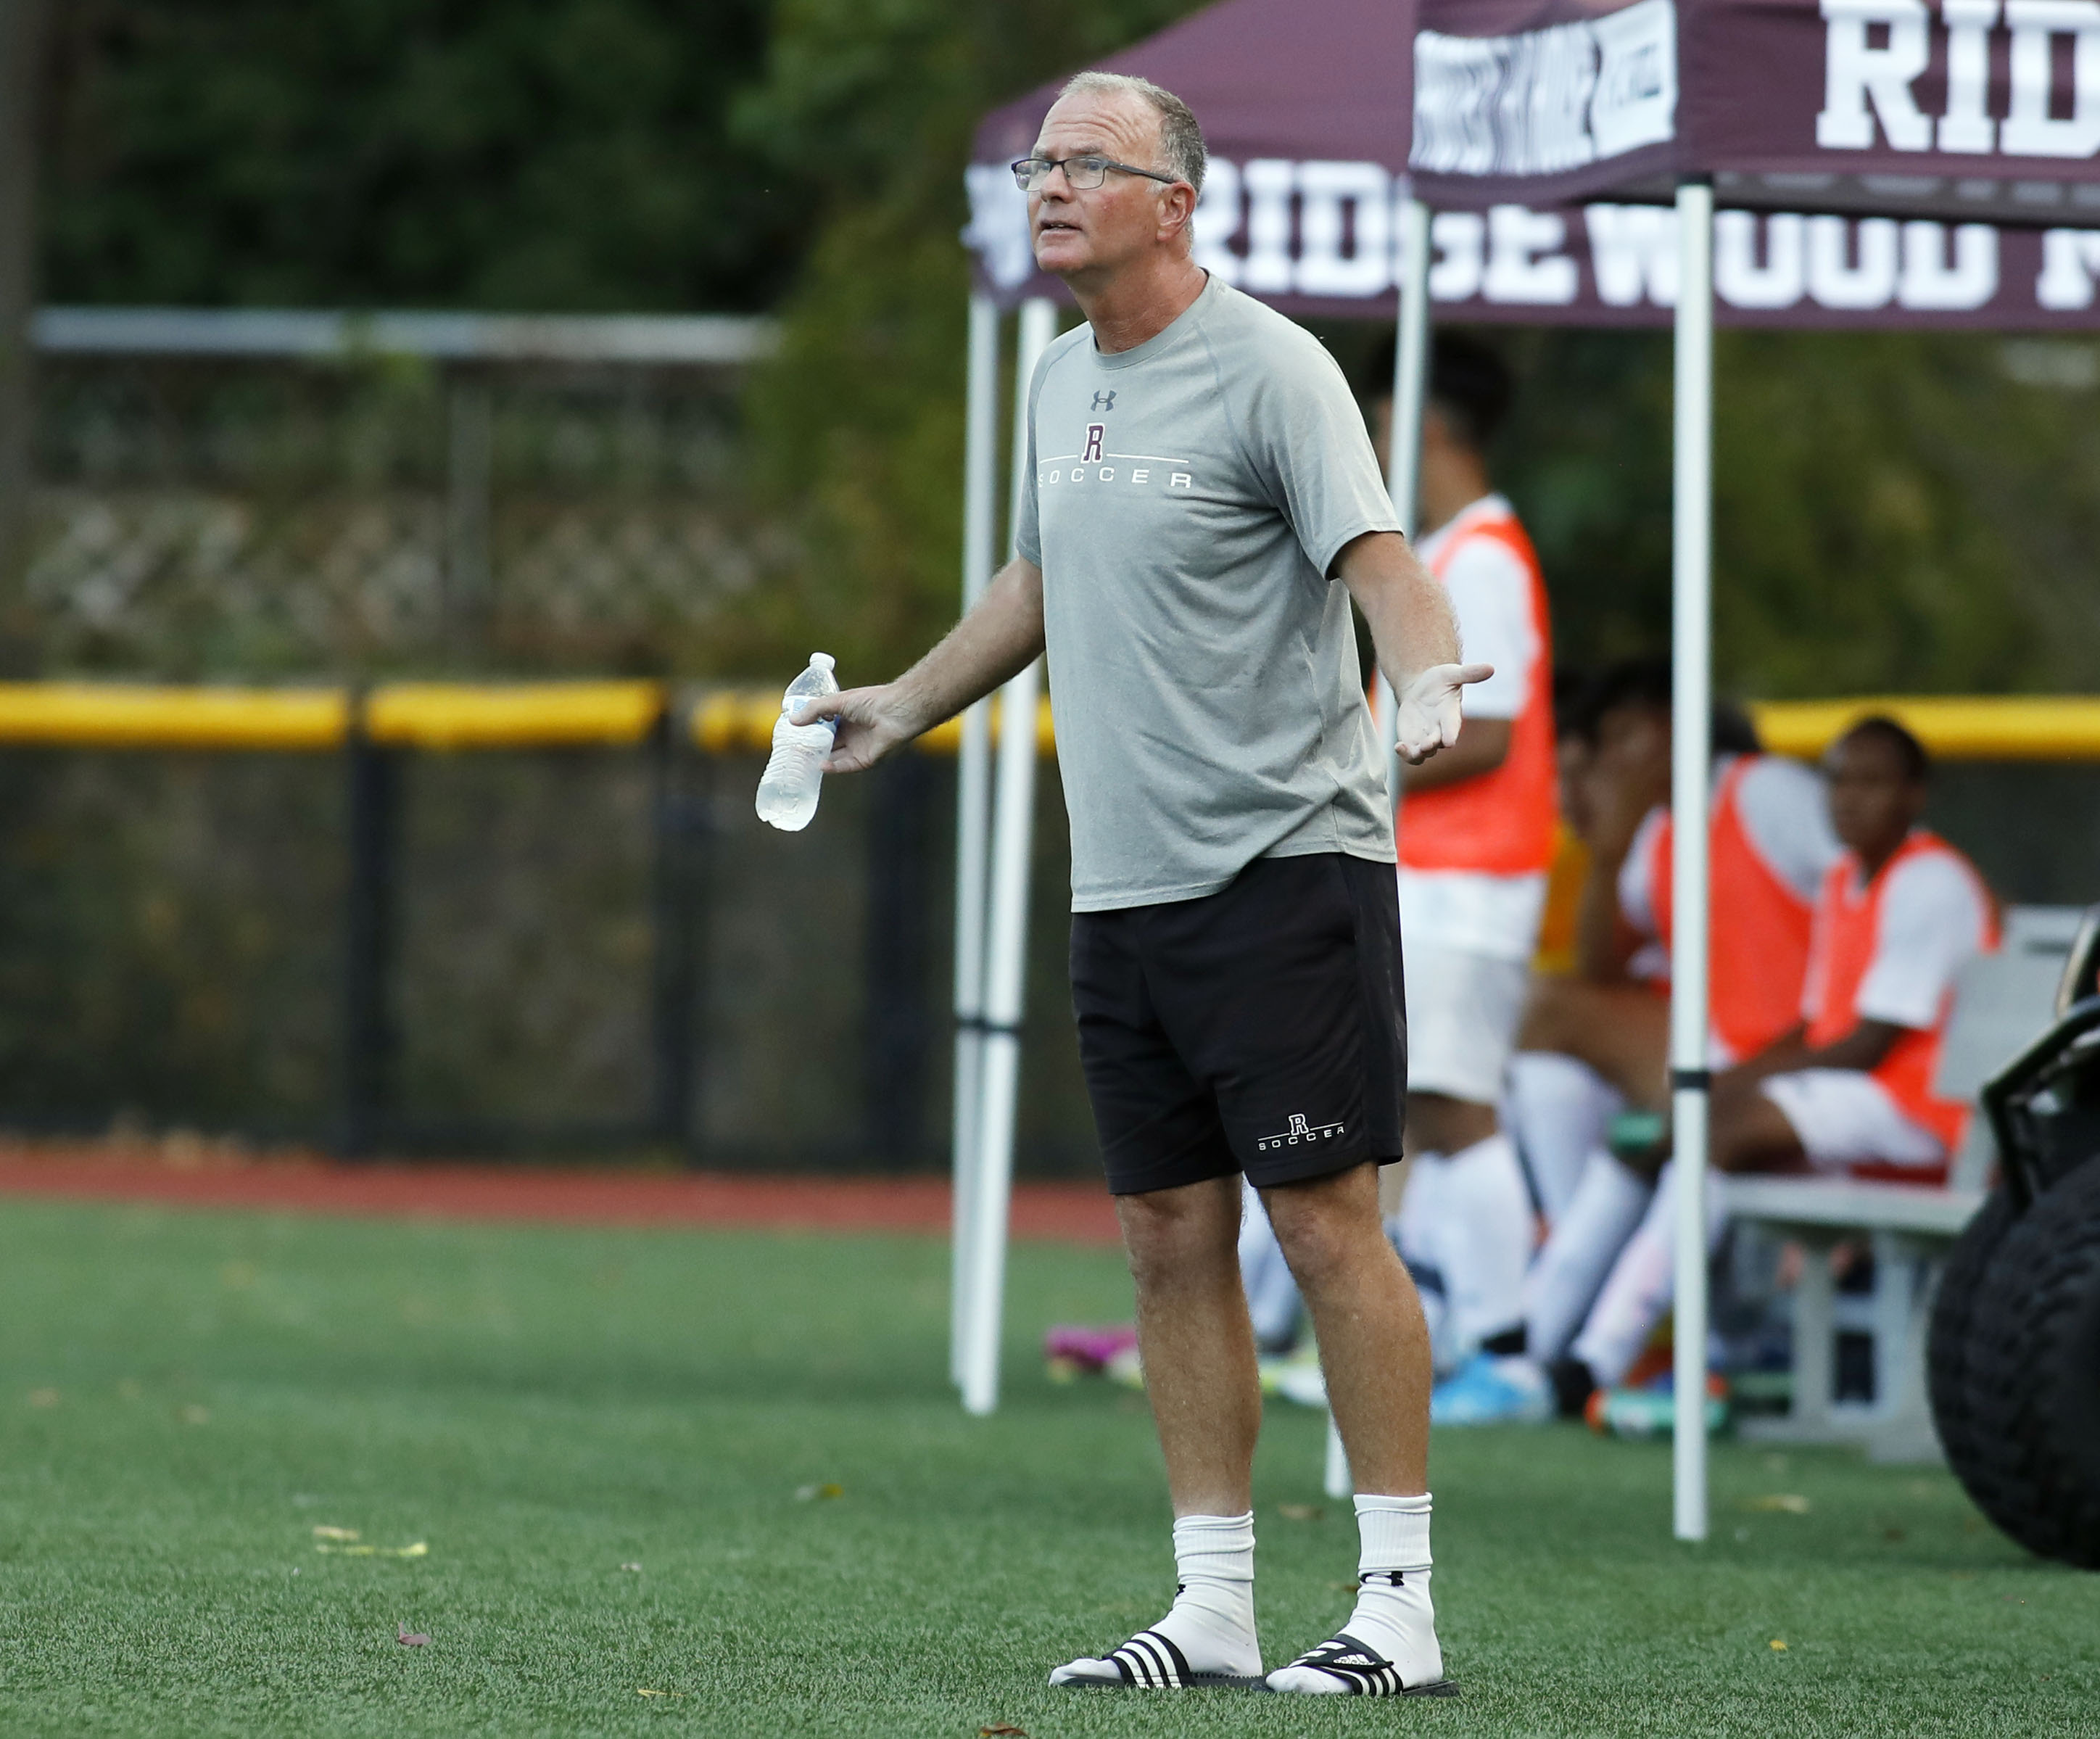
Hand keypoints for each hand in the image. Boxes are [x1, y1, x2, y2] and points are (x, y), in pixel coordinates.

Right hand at [792, 686, 921, 773]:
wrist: (896, 711)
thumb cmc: (871, 701)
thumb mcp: (838, 701)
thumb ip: (815, 710)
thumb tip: (793, 720)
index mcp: (846, 718)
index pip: (823, 727)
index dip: (809, 730)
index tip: (793, 734)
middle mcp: (852, 734)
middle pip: (827, 744)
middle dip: (811, 747)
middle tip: (793, 750)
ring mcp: (858, 748)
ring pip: (834, 757)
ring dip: (819, 759)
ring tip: (801, 761)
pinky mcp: (865, 760)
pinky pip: (846, 766)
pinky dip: (833, 767)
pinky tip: (820, 765)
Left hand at [1394, 662, 1493, 763]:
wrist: (1422, 691)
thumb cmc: (1440, 681)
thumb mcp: (1452, 673)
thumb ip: (1469, 673)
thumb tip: (1491, 668)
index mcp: (1450, 715)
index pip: (1452, 727)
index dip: (1451, 734)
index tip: (1450, 742)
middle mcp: (1440, 731)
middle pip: (1437, 743)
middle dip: (1431, 744)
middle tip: (1426, 744)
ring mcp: (1425, 738)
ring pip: (1422, 754)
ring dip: (1416, 753)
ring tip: (1404, 747)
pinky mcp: (1412, 741)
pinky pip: (1411, 754)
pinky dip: (1404, 754)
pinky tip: (1397, 747)